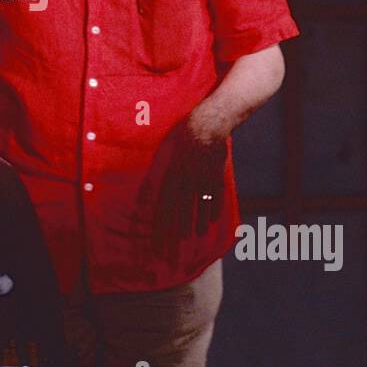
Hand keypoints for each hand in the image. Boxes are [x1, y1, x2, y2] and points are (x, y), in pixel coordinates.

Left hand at [146, 120, 228, 261]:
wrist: (207, 122)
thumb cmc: (183, 138)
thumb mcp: (167, 155)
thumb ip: (163, 176)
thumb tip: (150, 195)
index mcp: (170, 175)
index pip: (163, 206)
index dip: (160, 224)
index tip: (157, 240)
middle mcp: (184, 178)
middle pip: (179, 208)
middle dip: (176, 229)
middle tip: (176, 244)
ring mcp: (201, 176)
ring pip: (198, 203)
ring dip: (196, 220)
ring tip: (195, 235)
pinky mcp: (216, 172)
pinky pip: (215, 193)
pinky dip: (214, 206)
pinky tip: (213, 220)